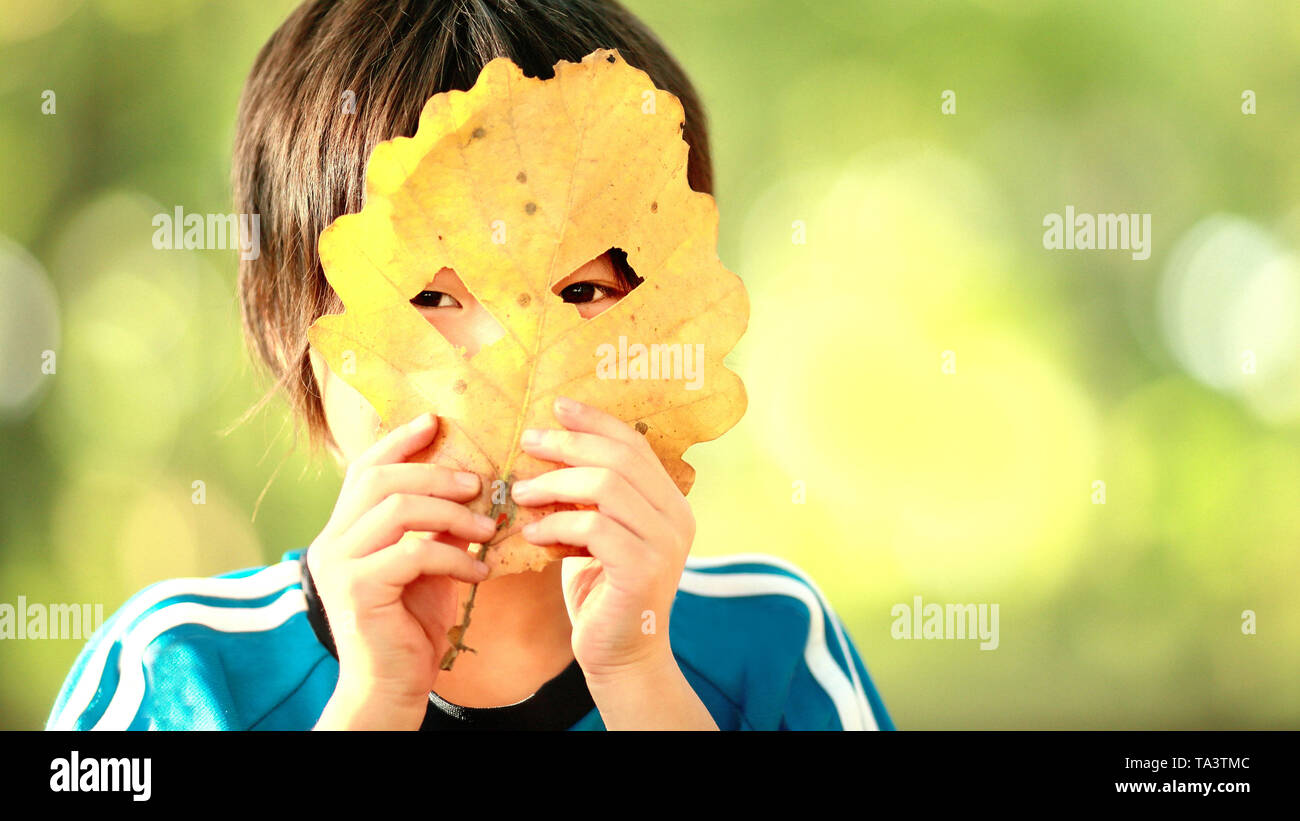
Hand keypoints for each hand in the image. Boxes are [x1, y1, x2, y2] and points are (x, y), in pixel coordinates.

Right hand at [309, 412, 497, 729]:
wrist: (390, 689)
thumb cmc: (410, 628)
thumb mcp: (430, 567)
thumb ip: (438, 528)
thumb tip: (472, 485)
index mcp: (344, 531)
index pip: (365, 470)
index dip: (399, 441)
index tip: (435, 421)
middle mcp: (331, 542)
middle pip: (379, 479)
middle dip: (435, 472)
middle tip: (479, 480)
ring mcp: (339, 565)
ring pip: (396, 508)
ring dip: (450, 511)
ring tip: (486, 523)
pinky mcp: (357, 590)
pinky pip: (413, 553)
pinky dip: (454, 555)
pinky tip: (480, 569)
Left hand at [512, 396, 694, 681]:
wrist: (621, 658)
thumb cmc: (601, 593)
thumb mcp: (596, 535)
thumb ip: (589, 497)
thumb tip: (550, 449)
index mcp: (670, 503)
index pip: (635, 444)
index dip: (596, 421)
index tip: (558, 407)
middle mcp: (676, 517)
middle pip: (620, 458)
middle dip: (569, 444)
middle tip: (527, 441)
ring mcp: (664, 543)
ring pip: (608, 486)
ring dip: (556, 483)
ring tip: (521, 492)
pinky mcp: (642, 569)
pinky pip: (594, 527)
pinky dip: (557, 524)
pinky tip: (532, 534)